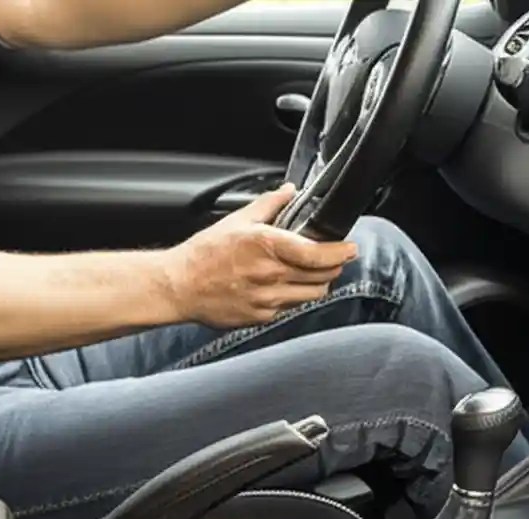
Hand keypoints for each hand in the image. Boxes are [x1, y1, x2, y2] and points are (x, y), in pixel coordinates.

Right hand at [161, 184, 358, 327]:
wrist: (178, 286)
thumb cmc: (204, 254)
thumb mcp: (237, 220)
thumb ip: (269, 205)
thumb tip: (290, 191)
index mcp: (267, 246)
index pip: (319, 254)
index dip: (341, 252)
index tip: (350, 248)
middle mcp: (271, 275)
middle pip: (324, 276)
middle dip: (333, 266)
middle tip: (331, 258)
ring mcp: (268, 299)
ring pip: (313, 294)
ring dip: (318, 283)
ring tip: (308, 272)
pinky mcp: (263, 316)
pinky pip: (292, 307)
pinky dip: (295, 296)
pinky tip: (283, 285)